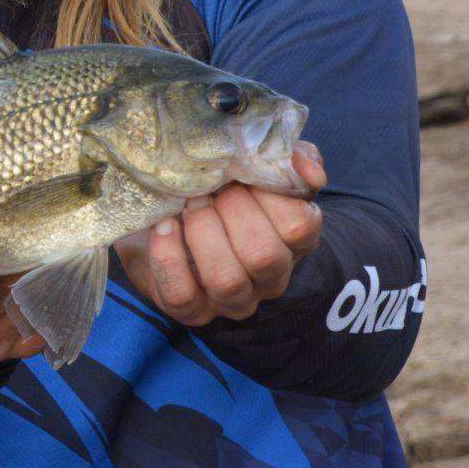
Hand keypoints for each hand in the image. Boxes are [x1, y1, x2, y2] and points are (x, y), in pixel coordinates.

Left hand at [115, 142, 326, 325]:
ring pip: (226, 279)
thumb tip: (307, 169)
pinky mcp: (192, 310)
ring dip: (201, 233)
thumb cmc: (219, 189)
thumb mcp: (255, 166)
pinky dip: (168, 257)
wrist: (161, 214)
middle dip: (231, 212)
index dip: (269, 195)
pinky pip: (182, 294)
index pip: (300, 225)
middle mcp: (270, 277)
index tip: (241, 172)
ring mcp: (232, 299)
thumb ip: (288, 157)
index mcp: (293, 241)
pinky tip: (163, 227)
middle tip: (207, 188)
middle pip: (264, 256)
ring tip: (186, 205)